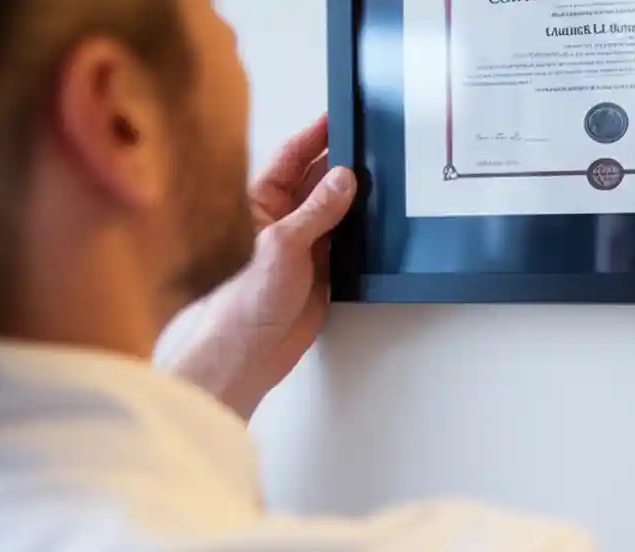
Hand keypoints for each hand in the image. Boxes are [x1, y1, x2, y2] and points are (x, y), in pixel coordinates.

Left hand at [170, 115, 356, 418]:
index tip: (340, 118)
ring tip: (386, 175)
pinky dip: (365, 230)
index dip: (315, 136)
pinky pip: (349, 240)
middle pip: (318, 180)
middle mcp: (284, 219)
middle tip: (373, 144)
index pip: (292, 158)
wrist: (252, 350)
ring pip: (337, 209)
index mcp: (262, 204)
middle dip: (343, 162)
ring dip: (358, 197)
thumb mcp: (284, 244)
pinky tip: (382, 219)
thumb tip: (344, 179)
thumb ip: (317, 210)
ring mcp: (306, 244)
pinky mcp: (324, 269)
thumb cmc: (248, 297)